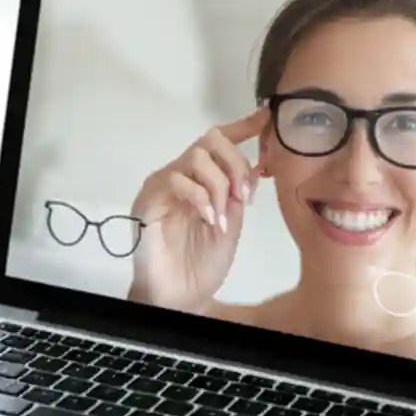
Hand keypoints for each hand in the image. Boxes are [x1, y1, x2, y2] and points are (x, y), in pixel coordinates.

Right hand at [128, 107, 267, 311]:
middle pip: (210, 141)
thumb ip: (237, 195)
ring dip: (219, 184)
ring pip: (196, 157)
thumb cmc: (203, 264)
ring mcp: (163, 186)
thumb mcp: (232, 224)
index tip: (266, 118)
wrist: (179, 297)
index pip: (220, 142)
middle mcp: (181, 175)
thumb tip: (252, 169)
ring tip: (223, 216)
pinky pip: (176, 180)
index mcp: (201, 180)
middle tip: (243, 194)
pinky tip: (209, 219)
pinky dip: (201, 197)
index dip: (243, 127)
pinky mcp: (149, 199)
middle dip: (235, 162)